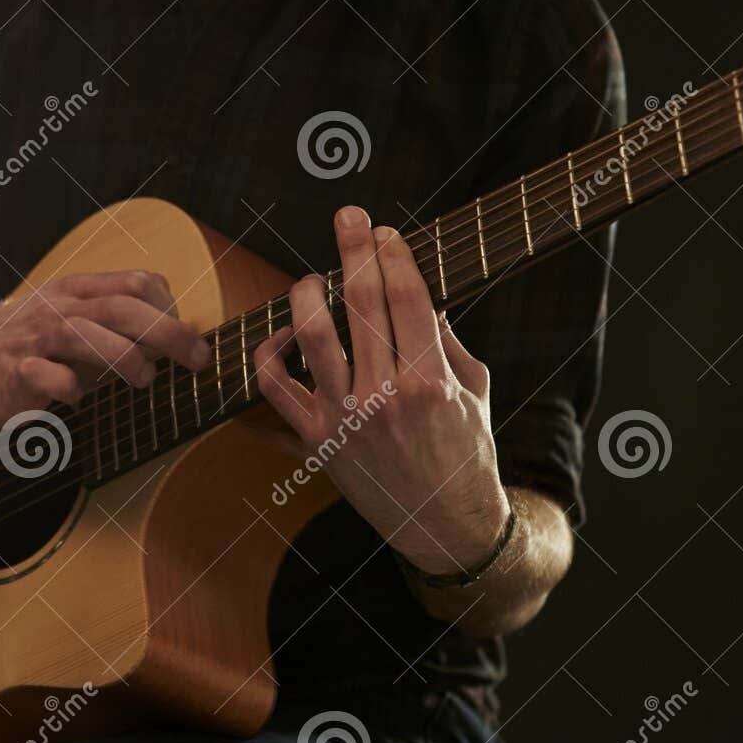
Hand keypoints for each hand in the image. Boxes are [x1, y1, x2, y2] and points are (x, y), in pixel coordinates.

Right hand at [0, 271, 210, 428]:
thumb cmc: (25, 342)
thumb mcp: (70, 319)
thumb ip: (113, 325)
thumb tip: (169, 339)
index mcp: (76, 291)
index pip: (133, 282)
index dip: (168, 307)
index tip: (186, 337)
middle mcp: (58, 308)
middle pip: (120, 307)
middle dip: (167, 331)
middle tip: (197, 358)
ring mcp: (34, 339)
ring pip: (85, 335)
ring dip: (124, 357)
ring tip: (145, 380)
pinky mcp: (14, 373)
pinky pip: (47, 377)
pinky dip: (70, 389)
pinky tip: (78, 399)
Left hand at [251, 206, 510, 574]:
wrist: (446, 527)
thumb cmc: (467, 454)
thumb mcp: (474, 391)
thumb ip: (447, 340)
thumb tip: (423, 293)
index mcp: (430, 380)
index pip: (406, 297)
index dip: (392, 255)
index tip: (384, 232)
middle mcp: (384, 396)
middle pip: (360, 303)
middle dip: (353, 250)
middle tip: (348, 215)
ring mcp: (345, 418)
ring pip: (311, 336)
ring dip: (307, 294)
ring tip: (312, 278)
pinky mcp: (316, 440)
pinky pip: (275, 388)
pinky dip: (268, 354)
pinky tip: (280, 334)